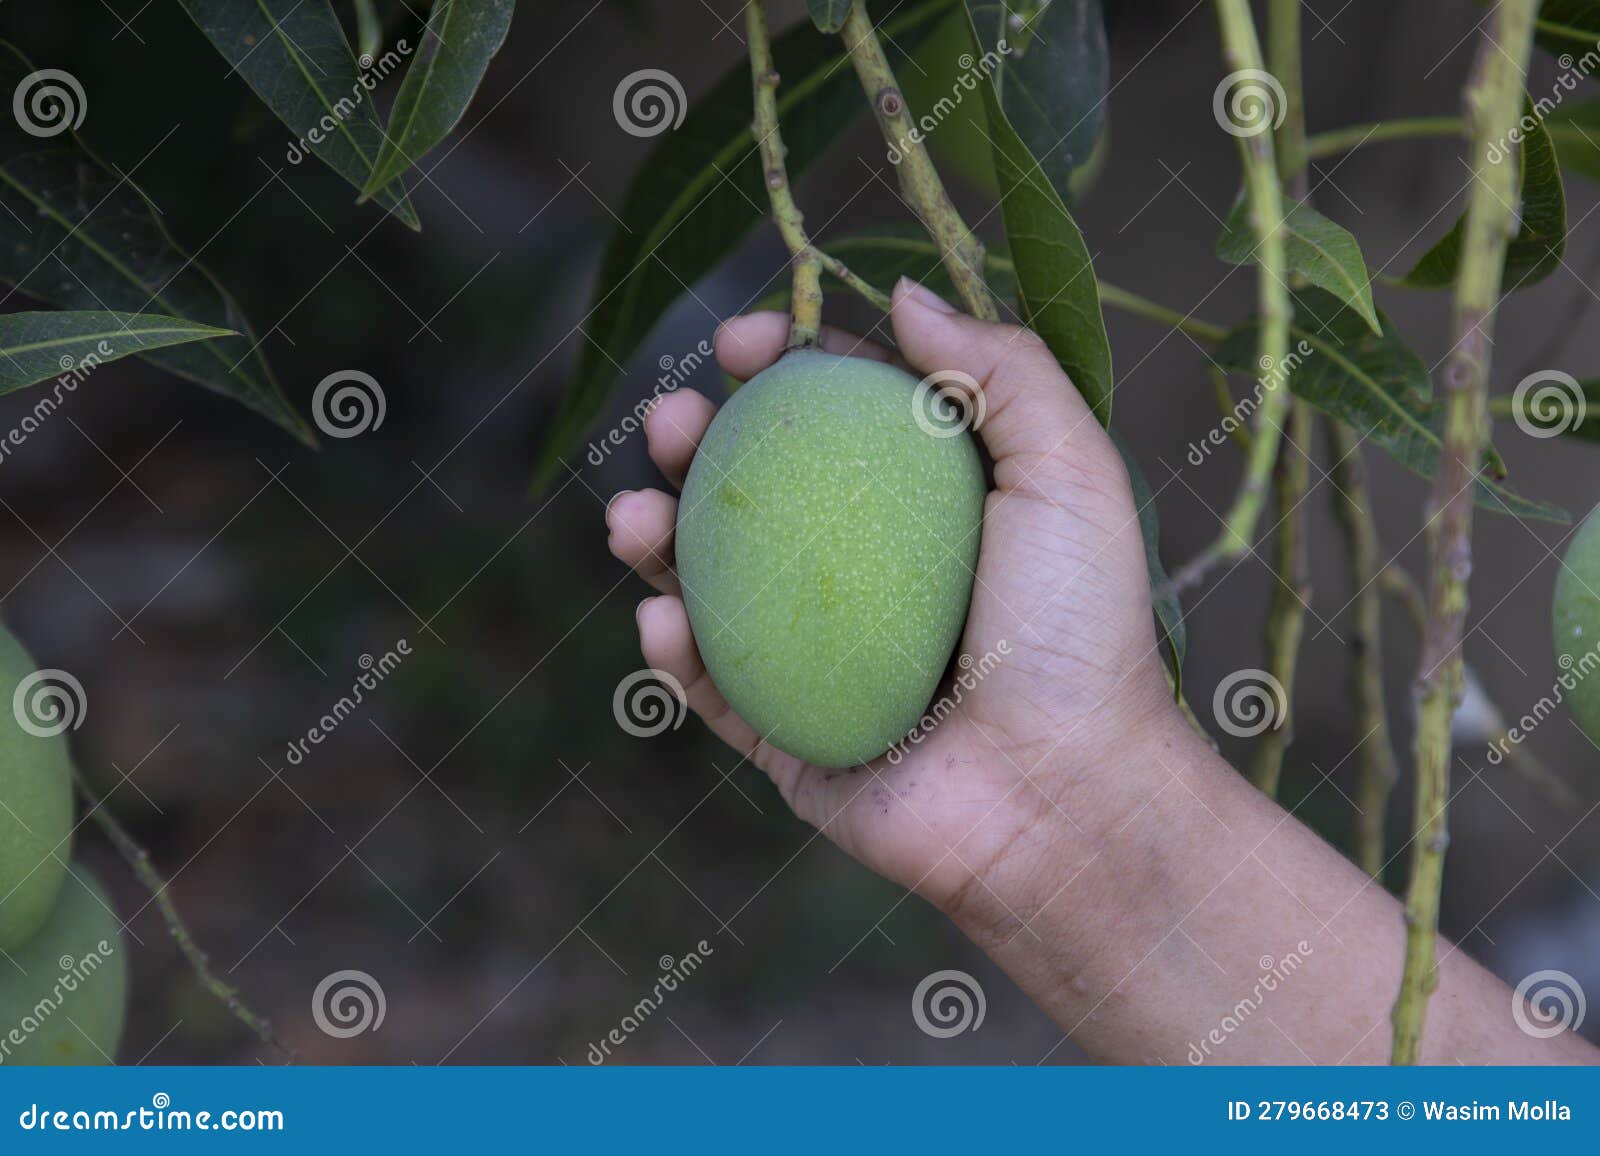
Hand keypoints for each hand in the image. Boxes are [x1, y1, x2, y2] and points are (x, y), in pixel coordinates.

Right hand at [605, 279, 1180, 924]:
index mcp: (932, 506)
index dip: (781, 367)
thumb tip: (900, 291)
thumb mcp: (1067, 470)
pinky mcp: (789, 738)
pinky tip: (660, 617)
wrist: (1065, 798)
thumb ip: (998, 369)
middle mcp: (869, 575)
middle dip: (694, 443)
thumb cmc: (1076, 631)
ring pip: (709, 583)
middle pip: (755, 489)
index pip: (839, 414)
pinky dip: (672, 651)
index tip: (743, 340)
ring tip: (632, 516)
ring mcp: (821, 657)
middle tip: (671, 421)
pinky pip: (713, 688)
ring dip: (654, 540)